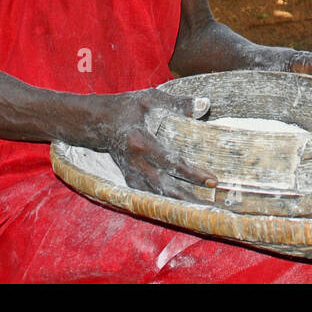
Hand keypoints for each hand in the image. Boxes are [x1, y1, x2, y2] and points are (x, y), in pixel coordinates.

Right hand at [95, 88, 217, 197]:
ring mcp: (131, 174)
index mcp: (141, 143)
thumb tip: (207, 104)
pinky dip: (165, 203)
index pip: (172, 163)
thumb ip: (180, 103)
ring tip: (201, 212)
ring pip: (157, 196)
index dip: (193, 173)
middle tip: (212, 208)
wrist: (97, 121)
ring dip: (178, 205)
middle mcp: (136, 164)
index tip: (213, 180)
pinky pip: (149, 196)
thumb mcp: (152, 99)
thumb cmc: (127, 107)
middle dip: (189, 199)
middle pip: (165, 188)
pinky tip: (182, 209)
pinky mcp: (130, 179)